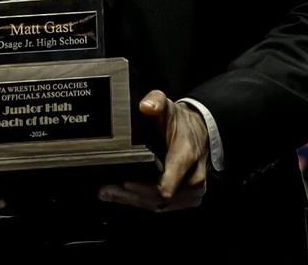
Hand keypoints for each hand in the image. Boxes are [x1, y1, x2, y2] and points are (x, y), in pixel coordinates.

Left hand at [98, 90, 208, 211]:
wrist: (201, 130)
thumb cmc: (180, 121)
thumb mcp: (168, 106)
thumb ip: (156, 101)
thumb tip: (146, 106)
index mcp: (185, 157)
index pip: (167, 184)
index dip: (143, 188)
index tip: (124, 182)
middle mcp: (192, 177)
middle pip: (160, 199)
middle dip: (131, 196)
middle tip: (106, 191)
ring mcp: (192, 190)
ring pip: (161, 205)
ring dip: (134, 201)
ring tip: (109, 194)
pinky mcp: (188, 197)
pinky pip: (165, 206)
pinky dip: (144, 202)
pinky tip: (124, 196)